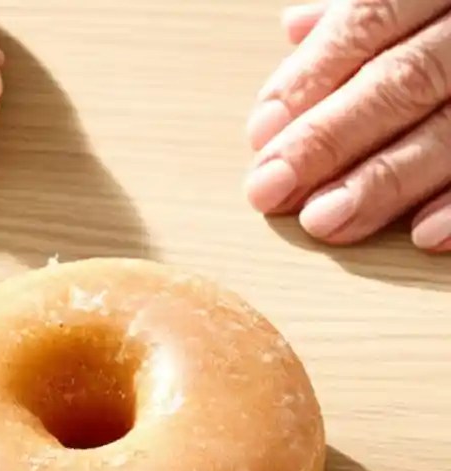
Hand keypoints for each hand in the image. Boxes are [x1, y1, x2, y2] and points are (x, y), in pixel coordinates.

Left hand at [245, 0, 450, 252]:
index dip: (312, 76)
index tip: (260, 132)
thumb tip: (298, 30)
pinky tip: (424, 234)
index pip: (371, 19)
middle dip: (330, 139)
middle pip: (404, 80)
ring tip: (326, 220)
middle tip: (269, 189)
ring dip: (387, 179)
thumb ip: (371, 7)